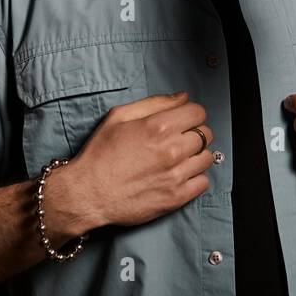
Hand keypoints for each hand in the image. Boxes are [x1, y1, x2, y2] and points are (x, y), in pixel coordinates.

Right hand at [59, 92, 213, 230]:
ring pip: (207, 158)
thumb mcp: (119, 117)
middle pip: (206, 134)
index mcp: (158, 127)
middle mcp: (171, 149)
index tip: (183, 121)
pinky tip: (180, 176)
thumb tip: (182, 97)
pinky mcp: (176, 197)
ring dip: (196, 156)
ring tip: (179, 159)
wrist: (87, 193)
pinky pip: (203, 183)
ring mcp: (175, 175)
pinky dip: (196, 178)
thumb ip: (154, 103)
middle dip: (194, 133)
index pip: (198, 112)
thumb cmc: (100, 155)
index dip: (191, 114)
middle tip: (178, 140)